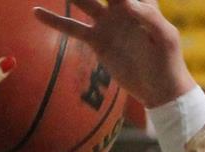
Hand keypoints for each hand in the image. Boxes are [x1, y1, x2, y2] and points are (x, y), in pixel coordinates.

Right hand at [34, 0, 194, 108]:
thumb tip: (127, 4)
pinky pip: (72, 28)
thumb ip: (148, 18)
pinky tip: (36, 12)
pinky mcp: (96, 40)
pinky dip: (54, 21)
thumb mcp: (164, 38)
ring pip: (83, 1)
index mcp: (141, 2)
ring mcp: (107, 23)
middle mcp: (121, 7)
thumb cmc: (168, 62)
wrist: (160, 90)